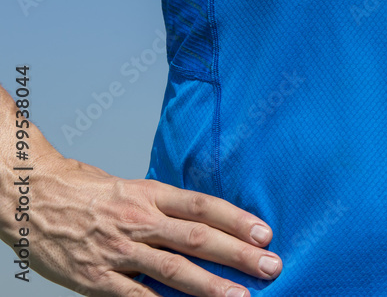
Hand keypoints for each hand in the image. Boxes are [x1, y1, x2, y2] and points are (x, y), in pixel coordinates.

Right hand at [21, 154, 281, 295]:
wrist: (30, 196)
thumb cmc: (85, 191)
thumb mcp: (131, 186)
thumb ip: (165, 205)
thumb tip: (205, 220)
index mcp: (150, 194)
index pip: (203, 206)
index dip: (237, 219)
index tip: (265, 233)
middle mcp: (139, 220)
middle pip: (197, 237)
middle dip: (238, 254)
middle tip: (271, 266)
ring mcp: (118, 251)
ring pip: (174, 269)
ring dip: (212, 286)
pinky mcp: (96, 278)